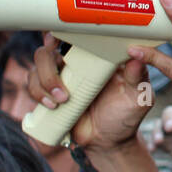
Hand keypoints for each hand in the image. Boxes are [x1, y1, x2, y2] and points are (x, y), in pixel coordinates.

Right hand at [26, 33, 154, 150]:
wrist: (109, 143)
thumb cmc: (126, 115)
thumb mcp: (139, 96)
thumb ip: (139, 76)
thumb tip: (136, 55)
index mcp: (98, 56)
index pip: (77, 32)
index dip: (62, 29)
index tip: (57, 37)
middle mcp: (77, 62)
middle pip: (50, 46)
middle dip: (48, 59)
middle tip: (58, 69)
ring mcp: (61, 76)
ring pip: (39, 62)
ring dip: (44, 79)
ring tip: (62, 99)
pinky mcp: (50, 93)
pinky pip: (33, 84)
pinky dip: (38, 92)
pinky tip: (52, 105)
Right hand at [146, 98, 171, 168]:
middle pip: (170, 112)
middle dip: (169, 119)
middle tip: (171, 128)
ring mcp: (171, 127)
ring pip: (160, 124)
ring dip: (159, 130)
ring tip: (160, 139)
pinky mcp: (164, 140)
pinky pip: (155, 139)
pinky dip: (153, 143)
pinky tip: (153, 148)